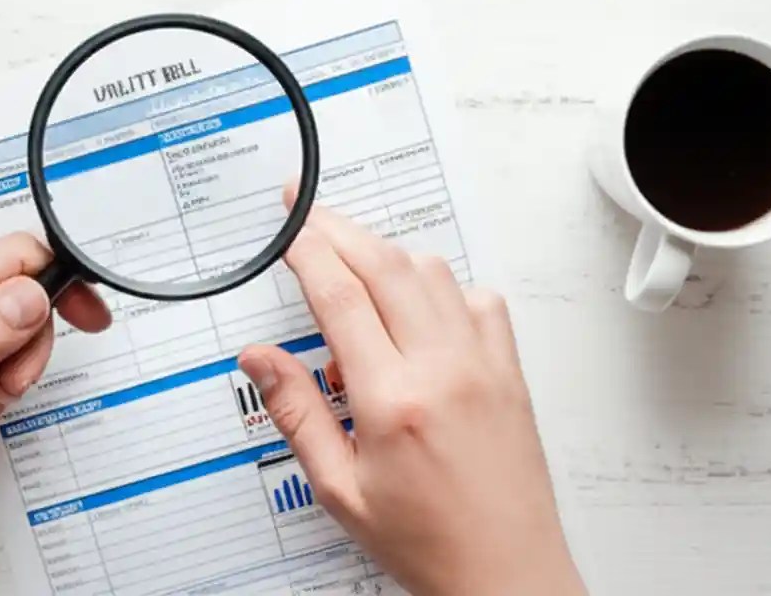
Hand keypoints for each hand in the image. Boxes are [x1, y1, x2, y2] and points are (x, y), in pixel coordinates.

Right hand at [238, 201, 584, 595]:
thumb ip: (296, 412)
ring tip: (353, 259)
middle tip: (308, 212)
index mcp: (393, 401)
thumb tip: (261, 358)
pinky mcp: (509, 370)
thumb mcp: (339, 489)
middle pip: (385, 265)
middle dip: (339, 229)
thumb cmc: (428, 542)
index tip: (290, 225)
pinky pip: (478, 299)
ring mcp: (484, 364)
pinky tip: (419, 306)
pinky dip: (442, 284)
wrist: (508, 575)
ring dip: (387, 253)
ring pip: (432, 271)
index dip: (308, 249)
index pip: (339, 297)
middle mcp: (444, 369)